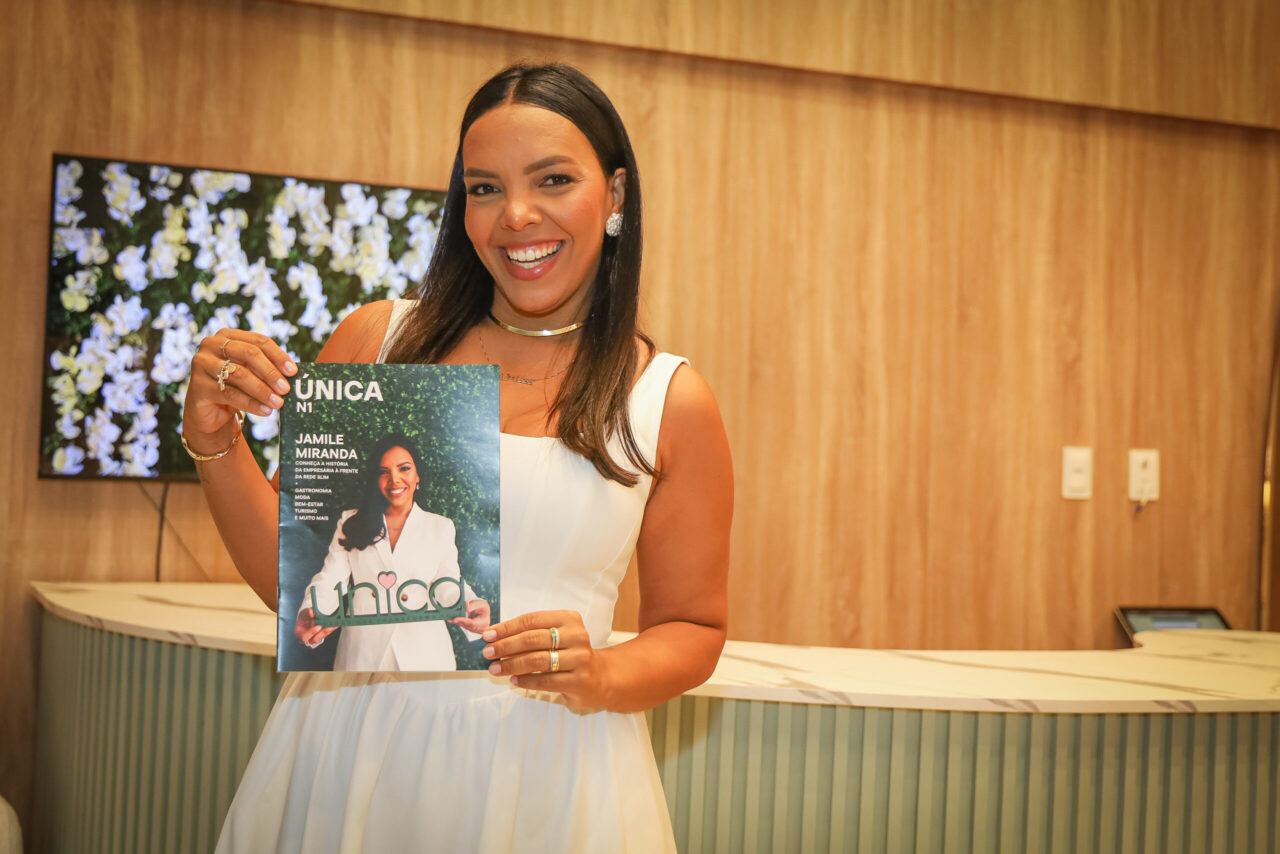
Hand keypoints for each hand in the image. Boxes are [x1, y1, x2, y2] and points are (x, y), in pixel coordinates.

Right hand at [182, 329, 297, 453]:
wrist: (211, 412)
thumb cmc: (236, 388)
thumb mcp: (253, 374)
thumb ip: (268, 368)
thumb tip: (293, 372)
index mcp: (227, 335)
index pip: (258, 341)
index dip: (278, 356)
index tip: (294, 371)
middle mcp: (211, 345)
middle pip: (249, 354)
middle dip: (271, 372)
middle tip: (286, 388)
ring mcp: (202, 364)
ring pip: (239, 375)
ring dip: (263, 390)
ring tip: (278, 403)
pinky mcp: (198, 386)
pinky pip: (230, 394)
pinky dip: (251, 403)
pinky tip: (265, 411)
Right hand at [295, 607, 336, 647]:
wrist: (307, 617)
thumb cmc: (304, 616)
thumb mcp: (304, 613)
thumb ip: (308, 612)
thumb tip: (312, 612)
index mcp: (299, 633)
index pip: (304, 636)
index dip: (311, 633)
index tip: (318, 626)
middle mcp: (306, 638)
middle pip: (314, 639)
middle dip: (322, 633)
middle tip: (328, 627)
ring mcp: (313, 638)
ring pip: (321, 638)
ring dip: (327, 632)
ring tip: (333, 626)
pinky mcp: (320, 636)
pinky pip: (325, 635)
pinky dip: (330, 630)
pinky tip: (334, 625)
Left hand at [449, 598, 490, 632]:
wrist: (484, 612)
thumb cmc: (483, 608)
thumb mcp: (481, 604)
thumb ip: (473, 605)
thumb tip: (466, 608)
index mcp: (484, 623)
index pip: (472, 623)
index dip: (463, 621)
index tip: (455, 619)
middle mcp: (479, 629)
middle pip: (466, 625)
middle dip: (458, 621)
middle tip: (450, 618)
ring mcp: (474, 630)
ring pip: (464, 626)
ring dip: (456, 621)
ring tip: (449, 618)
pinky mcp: (469, 629)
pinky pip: (462, 625)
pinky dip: (457, 621)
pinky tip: (451, 619)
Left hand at [482, 610, 610, 711]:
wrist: (600, 677)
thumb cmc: (570, 653)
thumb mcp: (556, 636)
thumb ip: (531, 634)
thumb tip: (495, 638)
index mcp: (569, 618)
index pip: (532, 620)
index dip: (507, 627)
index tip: (487, 635)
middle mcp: (576, 636)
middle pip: (533, 639)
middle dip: (506, 646)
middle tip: (487, 653)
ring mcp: (579, 658)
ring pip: (537, 660)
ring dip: (512, 665)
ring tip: (495, 669)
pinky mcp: (578, 680)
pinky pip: (545, 681)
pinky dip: (526, 681)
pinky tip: (513, 680)